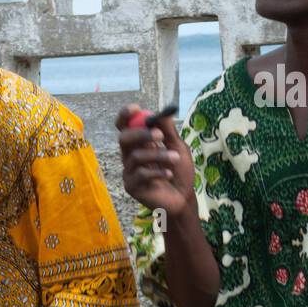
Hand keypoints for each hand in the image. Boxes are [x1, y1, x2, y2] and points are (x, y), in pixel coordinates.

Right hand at [117, 103, 196, 218]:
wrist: (183, 197)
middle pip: (124, 138)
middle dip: (141, 134)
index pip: (125, 126)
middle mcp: (131, 154)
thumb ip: (169, 131)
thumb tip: (162, 112)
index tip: (135, 109)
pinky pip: (140, 174)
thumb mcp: (178, 147)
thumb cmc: (179, 171)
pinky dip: (158, 172)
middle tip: (160, 136)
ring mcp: (129, 170)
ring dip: (159, 156)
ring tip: (175, 159)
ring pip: (136, 156)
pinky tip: (169, 175)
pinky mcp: (131, 186)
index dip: (126, 116)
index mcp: (140, 142)